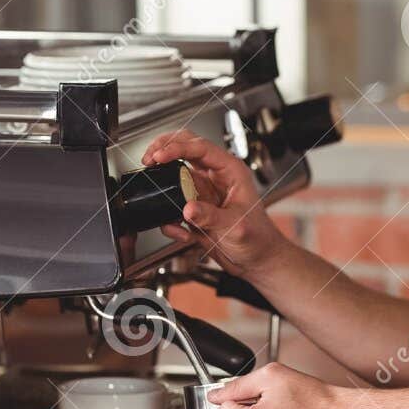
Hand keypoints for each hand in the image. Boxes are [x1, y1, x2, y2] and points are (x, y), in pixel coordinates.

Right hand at [141, 130, 288, 277]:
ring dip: (164, 189)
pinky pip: (173, 207)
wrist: (257, 261)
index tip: (159, 156)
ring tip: (160, 200)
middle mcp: (215, 177)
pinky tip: (181, 232)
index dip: (177, 147)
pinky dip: (170, 220)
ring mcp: (202, 193)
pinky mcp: (194, 209)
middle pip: (185, 149)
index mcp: (230, 171)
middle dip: (164, 149)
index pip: (200, 148)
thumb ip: (210, 216)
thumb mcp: (235, 226)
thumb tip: (187, 208)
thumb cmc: (258, 239)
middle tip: (149, 158)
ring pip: (174, 177)